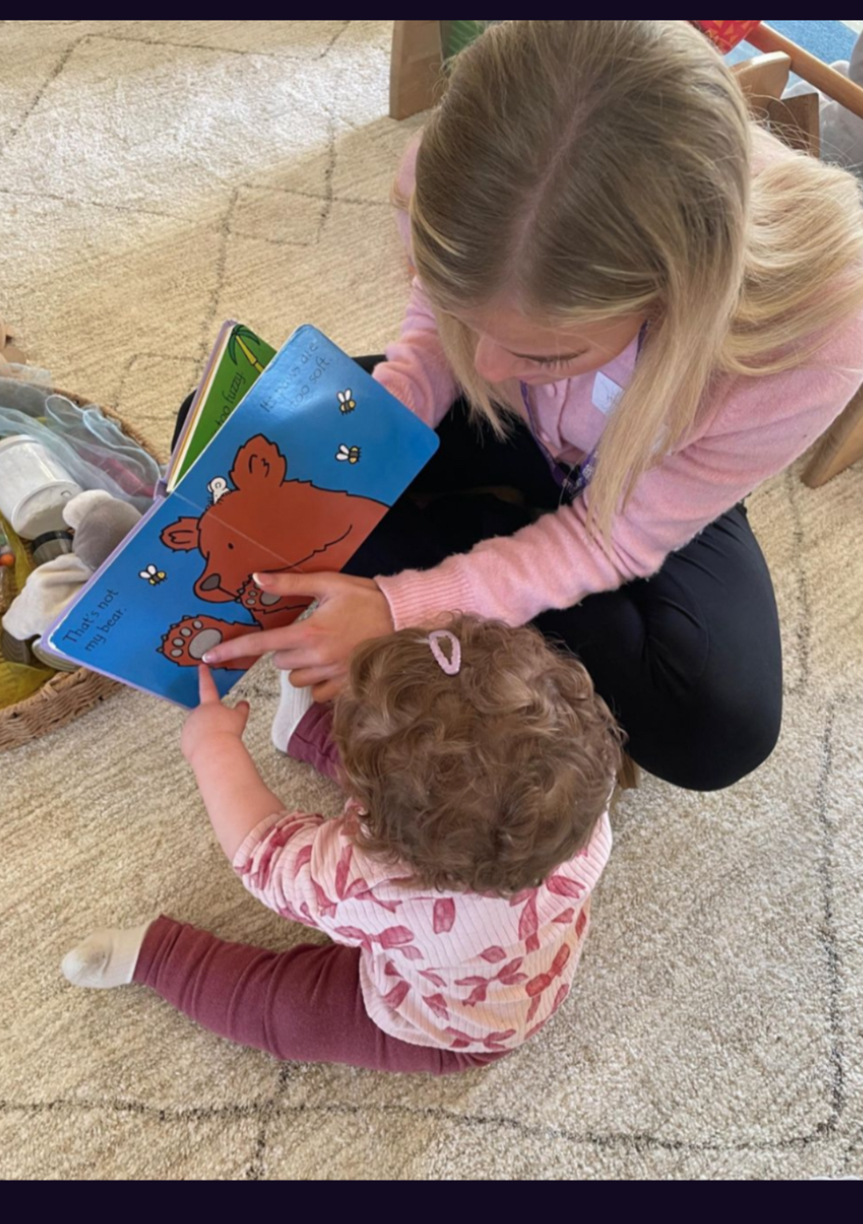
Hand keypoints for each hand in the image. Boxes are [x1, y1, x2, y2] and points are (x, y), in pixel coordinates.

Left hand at [182, 665, 249, 767]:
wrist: (215, 752)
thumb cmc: (226, 734)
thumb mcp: (239, 717)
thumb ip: (241, 709)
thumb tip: (244, 704)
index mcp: (210, 704)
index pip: (207, 685)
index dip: (205, 675)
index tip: (201, 667)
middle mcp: (196, 714)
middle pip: (203, 712)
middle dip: (210, 718)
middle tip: (220, 726)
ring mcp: (189, 727)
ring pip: (197, 727)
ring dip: (205, 731)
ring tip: (217, 740)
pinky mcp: (185, 742)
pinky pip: (193, 741)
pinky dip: (200, 744)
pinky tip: (210, 747)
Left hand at [201, 572, 394, 701]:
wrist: (403, 617)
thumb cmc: (365, 597)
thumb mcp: (328, 584)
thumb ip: (290, 584)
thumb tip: (257, 579)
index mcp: (309, 631)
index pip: (261, 644)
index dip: (232, 650)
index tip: (209, 657)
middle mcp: (317, 657)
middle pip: (278, 662)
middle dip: (283, 650)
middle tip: (304, 633)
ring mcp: (331, 674)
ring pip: (295, 679)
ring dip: (298, 666)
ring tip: (318, 648)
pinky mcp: (345, 685)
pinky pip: (316, 692)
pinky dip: (316, 682)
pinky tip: (328, 664)